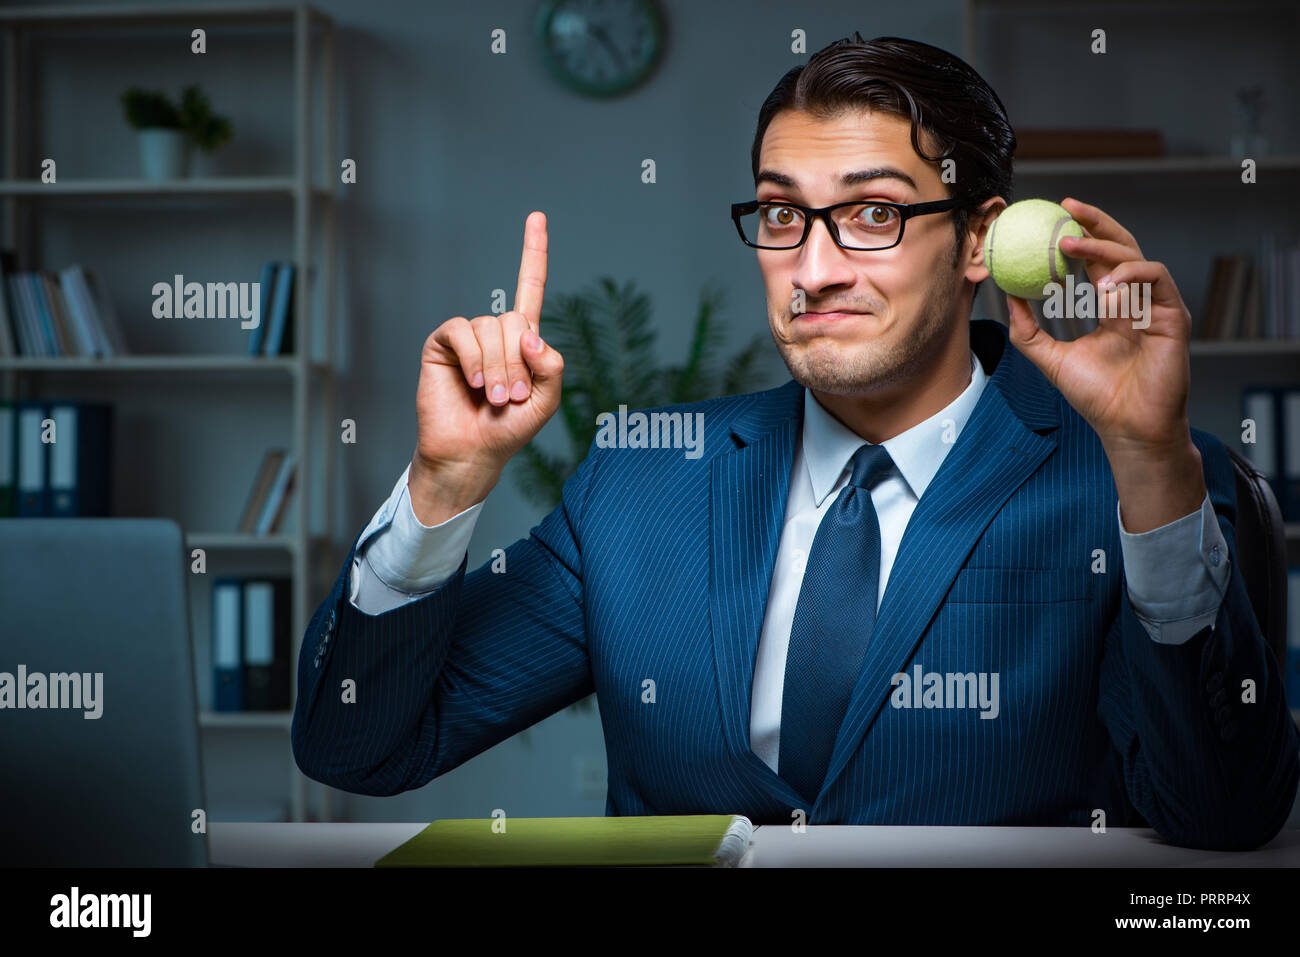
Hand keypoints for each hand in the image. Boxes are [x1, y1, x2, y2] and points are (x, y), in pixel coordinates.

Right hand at [409, 211, 563, 523]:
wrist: (472, 452)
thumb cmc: (509, 429)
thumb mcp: (547, 400)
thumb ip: (552, 366)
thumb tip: (528, 334)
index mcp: (522, 340)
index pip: (530, 288)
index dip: (533, 252)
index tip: (537, 216)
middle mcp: (494, 332)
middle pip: (515, 320)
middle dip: (518, 363)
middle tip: (510, 398)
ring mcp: (467, 338)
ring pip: (491, 329)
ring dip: (498, 369)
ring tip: (493, 399)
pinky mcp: (442, 345)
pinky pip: (462, 333)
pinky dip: (473, 359)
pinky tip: (474, 383)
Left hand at [1005, 197, 1204, 529]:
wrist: (1126, 427)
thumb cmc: (1096, 396)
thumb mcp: (1051, 358)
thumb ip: (1029, 329)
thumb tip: (1007, 297)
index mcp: (1113, 307)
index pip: (1099, 260)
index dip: (1081, 234)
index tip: (1054, 216)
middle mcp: (1136, 301)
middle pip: (1121, 247)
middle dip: (1097, 223)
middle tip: (1068, 208)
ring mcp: (1157, 306)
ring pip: (1136, 258)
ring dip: (1103, 248)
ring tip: (1071, 247)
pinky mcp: (1173, 316)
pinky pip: (1157, 280)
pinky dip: (1130, 276)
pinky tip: (1104, 287)